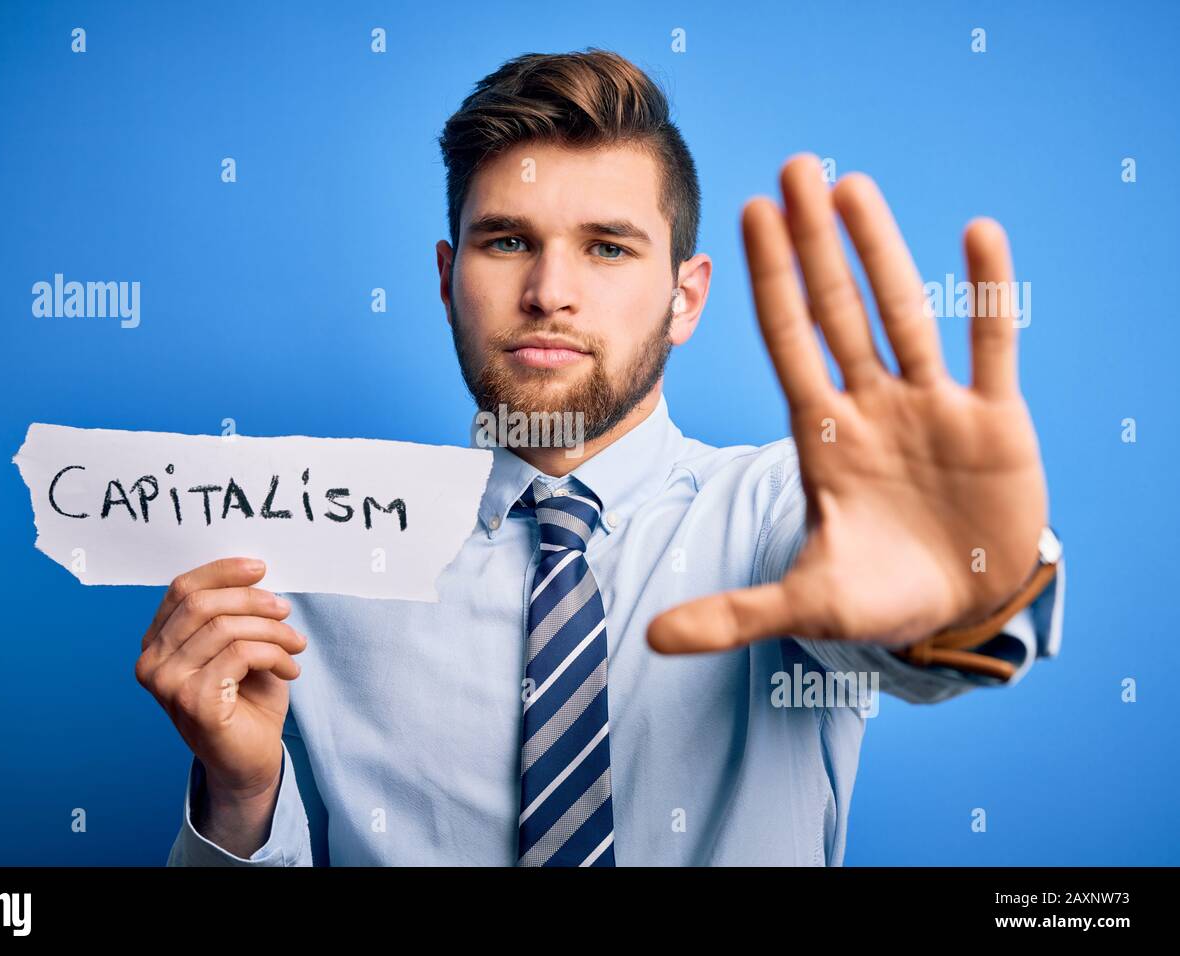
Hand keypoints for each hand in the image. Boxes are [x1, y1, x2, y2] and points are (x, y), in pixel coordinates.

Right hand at [135, 557, 306, 800]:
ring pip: (226, 628)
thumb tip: (254, 574)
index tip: (259, 568)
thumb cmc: (246, 700)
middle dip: (253, 600)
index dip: (222, 572)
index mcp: (157, 642)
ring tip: (296, 645)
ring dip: (272, 631)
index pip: (182, 590)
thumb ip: (233, 613)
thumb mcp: (238, 646)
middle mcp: (152, 662)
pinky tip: (290, 670)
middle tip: (286, 611)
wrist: (249, 761)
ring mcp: (167, 684)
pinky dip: (274, 655)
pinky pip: (241, 654)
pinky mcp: (193, 702)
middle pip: (202, 604)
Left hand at [648, 154, 1046, 653]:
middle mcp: (873, 405)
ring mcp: (934, 407)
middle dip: (815, 244)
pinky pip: (992, 346)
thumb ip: (733, 614)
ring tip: (856, 186)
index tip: (747, 216)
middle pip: (838, 309)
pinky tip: (977, 234)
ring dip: (884, 251)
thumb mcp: (807, 606)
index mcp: (823, 435)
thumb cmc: (881, 599)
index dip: (770, 283)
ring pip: (906, 313)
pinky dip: (987, 294)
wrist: (962, 610)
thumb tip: (652, 644)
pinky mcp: (997, 421)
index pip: (789, 342)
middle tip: (796, 167)